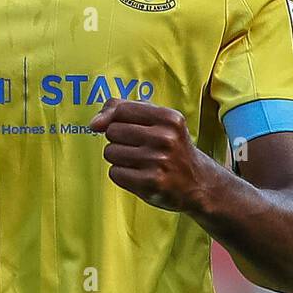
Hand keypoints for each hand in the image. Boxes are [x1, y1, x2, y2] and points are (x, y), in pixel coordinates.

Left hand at [89, 99, 209, 212]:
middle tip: (137, 148)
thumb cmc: (171, 148)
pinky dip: (122, 175)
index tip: (111, 126)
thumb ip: (124, 110)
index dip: (111, 118)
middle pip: (112, 131)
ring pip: (111, 152)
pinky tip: (139, 175)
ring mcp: (158, 161)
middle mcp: (165, 138)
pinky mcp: (150, 182)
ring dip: (118, 159)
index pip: (121, 110)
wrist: (198, 182)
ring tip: (139, 162)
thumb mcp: (158, 121)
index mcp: (169, 118)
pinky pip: (115, 173)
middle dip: (118, 140)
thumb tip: (94, 122)